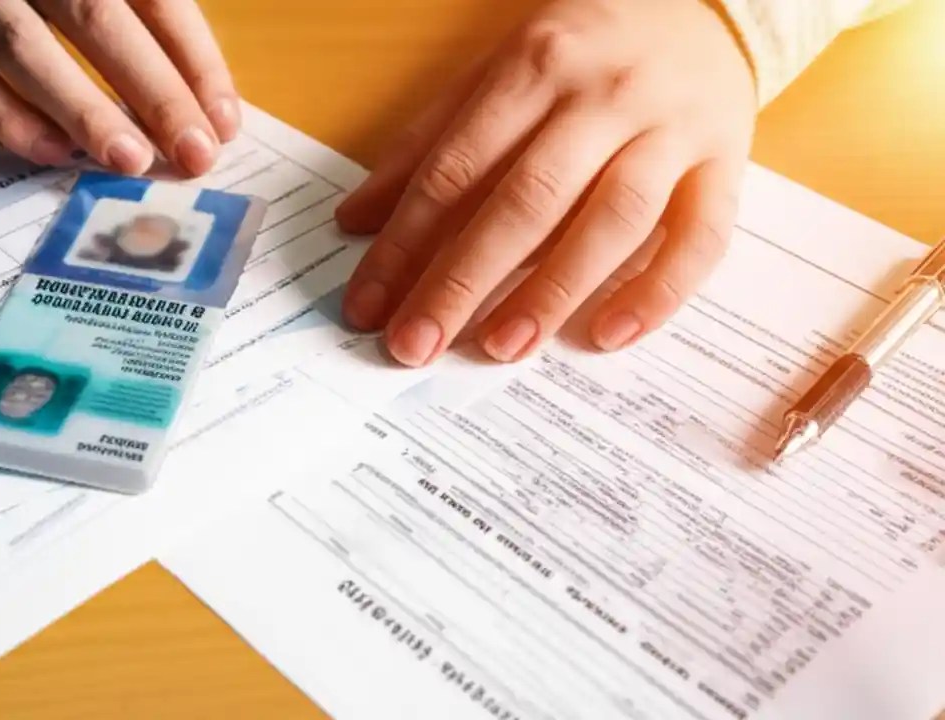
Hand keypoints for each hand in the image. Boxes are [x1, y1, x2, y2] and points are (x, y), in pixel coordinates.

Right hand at [0, 0, 238, 175]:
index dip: (195, 60)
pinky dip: (4, 117)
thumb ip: (141, 4)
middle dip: (155, 93)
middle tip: (195, 154)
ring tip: (131, 161)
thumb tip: (195, 88)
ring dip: (83, 110)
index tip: (223, 121)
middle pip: (98, 20)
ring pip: (26, 50)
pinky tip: (54, 153)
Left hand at [335, 0, 755, 366]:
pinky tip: (609, 336)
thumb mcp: (496, 72)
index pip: (456, 167)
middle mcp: (604, 96)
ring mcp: (671, 131)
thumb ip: (428, 142)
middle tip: (417, 344)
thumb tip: (355, 219)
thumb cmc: (582, 50)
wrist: (707, 6)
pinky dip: (658, 291)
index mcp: (535, 66)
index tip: (369, 304)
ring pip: (611, 220)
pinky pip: (701, 237)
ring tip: (501, 349)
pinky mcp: (725, 165)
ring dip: (552, 291)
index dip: (405, 242)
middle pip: (526, 200)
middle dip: (462, 280)